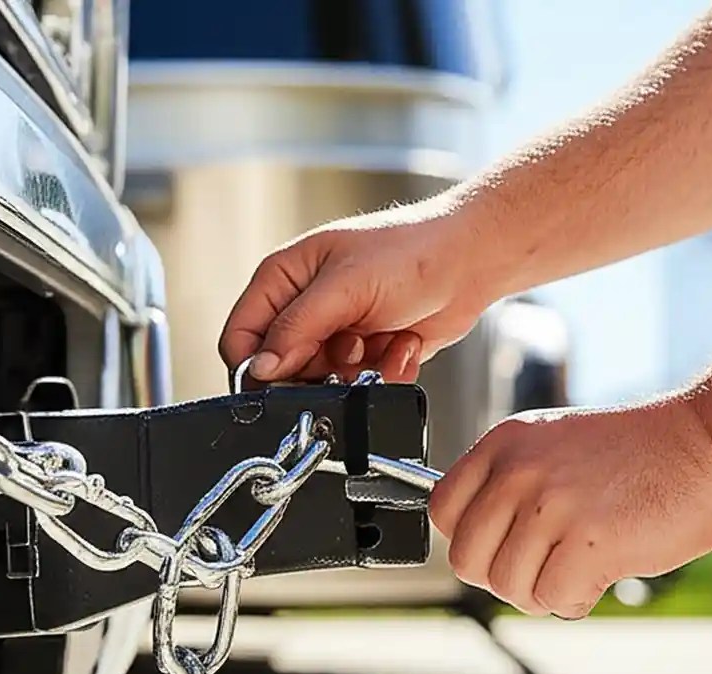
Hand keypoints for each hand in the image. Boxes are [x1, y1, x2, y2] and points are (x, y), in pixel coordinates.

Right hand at [218, 196, 501, 383]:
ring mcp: (332, 332)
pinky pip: (354, 385)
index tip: (286, 376)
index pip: (241, 336)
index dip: (256, 365)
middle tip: (347, 352)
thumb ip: (296, 328)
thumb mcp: (345, 286)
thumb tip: (259, 367)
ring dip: (354, 371)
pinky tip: (398, 344)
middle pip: (280, 368)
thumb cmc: (413, 250)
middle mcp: (302, 306)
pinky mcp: (361, 353)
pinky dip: (380, 372)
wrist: (470, 261)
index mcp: (282, 278)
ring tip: (379, 341)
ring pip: (320, 382)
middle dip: (317, 369)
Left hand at [429, 399, 711, 617]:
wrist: (707, 442)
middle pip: (466, 558)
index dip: (468, 540)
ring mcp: (550, 505)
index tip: (499, 546)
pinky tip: (598, 575)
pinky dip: (573, 600)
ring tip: (574, 567)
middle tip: (541, 567)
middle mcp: (518, 471)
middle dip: (501, 576)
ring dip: (540, 591)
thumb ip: (507, 482)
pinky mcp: (588, 541)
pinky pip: (550, 598)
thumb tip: (475, 536)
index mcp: (503, 444)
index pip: (441, 510)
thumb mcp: (550, 446)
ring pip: (506, 584)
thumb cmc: (637, 453)